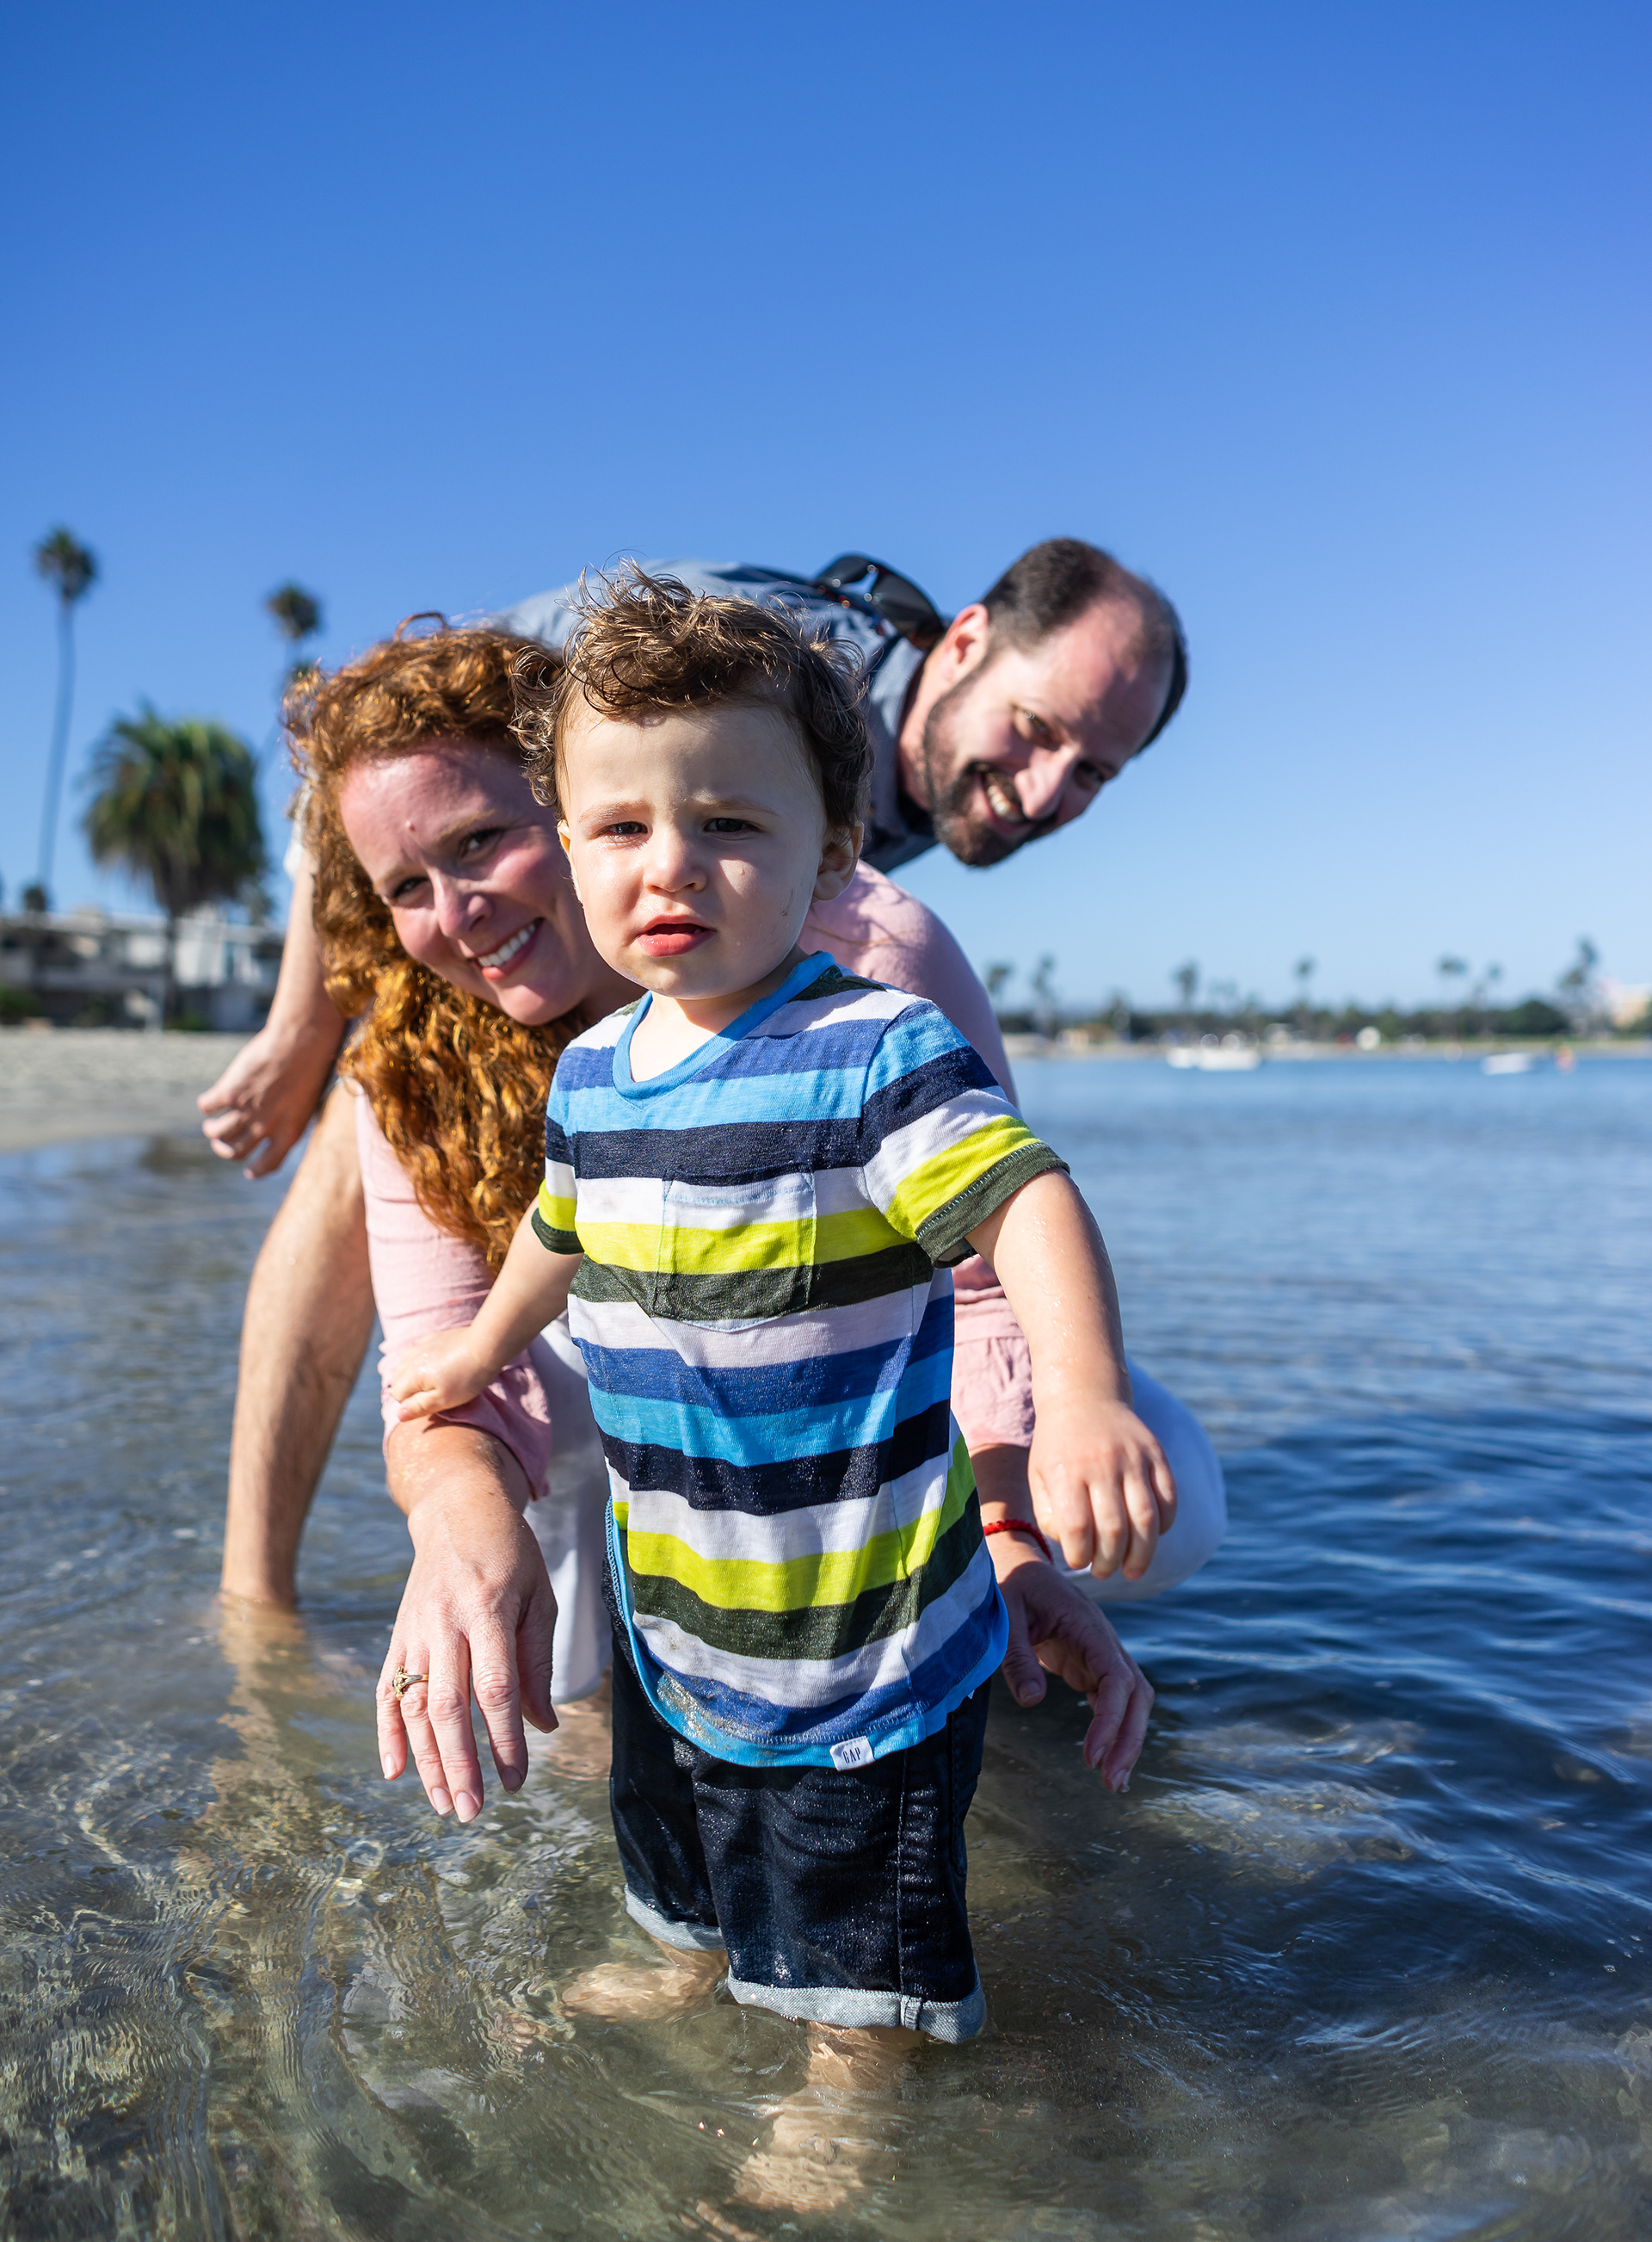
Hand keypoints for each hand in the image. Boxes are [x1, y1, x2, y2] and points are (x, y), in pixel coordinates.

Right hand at [198, 1013, 342, 1176]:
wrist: (302, 1041)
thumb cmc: (309, 1067)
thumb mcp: (306, 1102)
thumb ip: (287, 1119)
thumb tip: (266, 1128)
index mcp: (290, 1133)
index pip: (269, 1164)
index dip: (257, 1170)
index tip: (249, 1172)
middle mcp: (266, 1127)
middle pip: (235, 1151)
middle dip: (225, 1150)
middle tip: (221, 1142)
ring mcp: (246, 1111)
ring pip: (217, 1133)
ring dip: (212, 1131)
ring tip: (211, 1125)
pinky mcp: (230, 1092)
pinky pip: (208, 1106)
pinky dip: (206, 1105)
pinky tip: (210, 1101)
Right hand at [378, 1480, 558, 1819]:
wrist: (457, 1511)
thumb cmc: (510, 1556)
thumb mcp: (538, 1597)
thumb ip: (538, 1662)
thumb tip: (545, 1726)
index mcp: (486, 1610)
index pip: (495, 1688)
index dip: (505, 1739)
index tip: (516, 1780)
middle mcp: (443, 1624)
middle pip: (448, 1705)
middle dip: (460, 1763)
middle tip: (472, 1810)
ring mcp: (413, 1633)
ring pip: (414, 1705)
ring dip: (426, 1760)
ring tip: (444, 1804)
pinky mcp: (397, 1638)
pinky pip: (386, 1692)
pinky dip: (387, 1733)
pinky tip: (395, 1772)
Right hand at [392, 1327, 496, 1419]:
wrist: (485, 1347)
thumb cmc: (467, 1378)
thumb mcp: (444, 1400)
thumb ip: (419, 1407)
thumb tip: (400, 1415)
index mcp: (411, 1375)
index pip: (398, 1395)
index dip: (413, 1403)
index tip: (433, 1402)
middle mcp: (411, 1358)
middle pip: (398, 1379)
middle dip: (410, 1388)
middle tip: (435, 1392)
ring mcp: (421, 1345)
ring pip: (405, 1364)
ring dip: (414, 1373)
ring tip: (436, 1379)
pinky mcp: (432, 1338)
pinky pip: (418, 1351)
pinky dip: (423, 1359)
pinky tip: (440, 1363)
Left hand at [989, 1532, 1154, 1788]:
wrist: (1015, 1565)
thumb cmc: (1008, 1586)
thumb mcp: (1004, 1616)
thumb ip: (1016, 1655)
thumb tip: (1032, 1700)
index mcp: (1087, 1625)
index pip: (1116, 1678)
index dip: (1110, 1719)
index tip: (1093, 1756)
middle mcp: (1103, 1640)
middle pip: (1136, 1693)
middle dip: (1129, 1738)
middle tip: (1112, 1782)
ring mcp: (1100, 1653)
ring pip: (1131, 1699)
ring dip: (1127, 1738)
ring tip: (1112, 1781)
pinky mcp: (1089, 1665)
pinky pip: (1112, 1699)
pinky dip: (1112, 1728)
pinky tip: (1102, 1758)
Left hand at [1028, 1395, 1176, 1579]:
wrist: (1084, 1395)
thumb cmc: (1057, 1446)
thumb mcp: (1038, 1475)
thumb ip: (1049, 1514)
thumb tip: (1074, 1546)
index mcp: (1066, 1470)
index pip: (1077, 1527)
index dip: (1080, 1555)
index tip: (1079, 1562)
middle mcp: (1102, 1463)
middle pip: (1115, 1528)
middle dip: (1111, 1561)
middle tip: (1105, 1572)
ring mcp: (1133, 1457)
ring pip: (1146, 1518)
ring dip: (1142, 1554)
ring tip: (1132, 1570)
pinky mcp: (1156, 1453)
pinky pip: (1169, 1498)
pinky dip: (1164, 1525)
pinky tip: (1151, 1536)